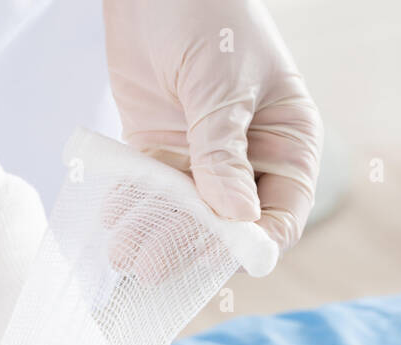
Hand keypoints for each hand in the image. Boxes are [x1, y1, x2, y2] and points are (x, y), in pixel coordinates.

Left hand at [103, 0, 322, 253]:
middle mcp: (247, 160)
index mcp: (286, 143)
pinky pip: (148, 191)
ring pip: (182, 216)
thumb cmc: (208, 13)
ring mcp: (200, 157)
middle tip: (150, 263)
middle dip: (189, 246)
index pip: (279, 215)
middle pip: (224, 225)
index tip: (220, 256)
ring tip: (123, 251)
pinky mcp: (158, 149)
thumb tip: (235, 217)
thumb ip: (223, 152)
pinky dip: (132, 207)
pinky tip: (114, 219)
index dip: (253, 242)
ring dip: (153, 234)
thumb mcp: (221, 84)